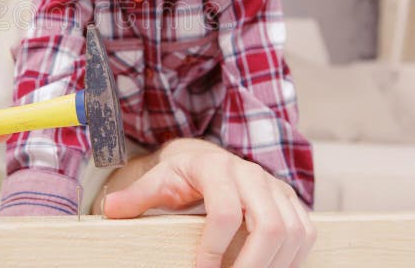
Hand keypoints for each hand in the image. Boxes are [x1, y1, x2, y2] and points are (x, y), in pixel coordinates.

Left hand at [103, 140, 315, 267]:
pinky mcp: (291, 201)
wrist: (208, 158)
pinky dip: (292, 259)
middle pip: (269, 224)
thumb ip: (137, 196)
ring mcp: (275, 187)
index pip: (225, 211)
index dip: (214, 247)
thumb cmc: (182, 174)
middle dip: (253, 265)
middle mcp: (252, 174)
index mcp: (216, 168)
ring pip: (293, 231)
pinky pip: (305, 232)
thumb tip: (109, 209)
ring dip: (275, 266)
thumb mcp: (158, 180)